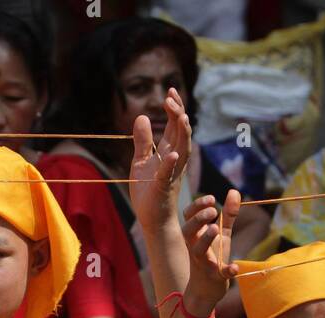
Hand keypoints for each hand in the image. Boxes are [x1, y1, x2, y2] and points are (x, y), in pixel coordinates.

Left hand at [129, 88, 190, 231]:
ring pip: (183, 150)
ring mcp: (171, 173)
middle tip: (171, 97)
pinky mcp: (163, 188)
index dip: (174, 109)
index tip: (169, 92)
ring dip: (182, 134)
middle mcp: (175, 160)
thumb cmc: (148, 192)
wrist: (152, 218)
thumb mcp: (141, 161)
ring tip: (180, 116)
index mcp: (168, 153)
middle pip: (181, 133)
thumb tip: (142, 116)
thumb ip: (143, 141)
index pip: (174, 126)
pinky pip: (169, 174)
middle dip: (178, 115)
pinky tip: (173, 153)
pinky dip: (171, 164)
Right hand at [180, 191, 240, 313]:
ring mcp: (203, 263)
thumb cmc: (212, 257)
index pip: (188, 217)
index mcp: (195, 236)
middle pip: (187, 231)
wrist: (206, 290)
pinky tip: (235, 267)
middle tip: (212, 211)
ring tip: (216, 229)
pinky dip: (227, 271)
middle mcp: (194, 248)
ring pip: (198, 250)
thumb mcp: (221, 234)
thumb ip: (228, 214)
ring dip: (205, 239)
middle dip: (198, 219)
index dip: (197, 206)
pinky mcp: (214, 277)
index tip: (212, 199)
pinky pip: (219, 274)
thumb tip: (234, 190)